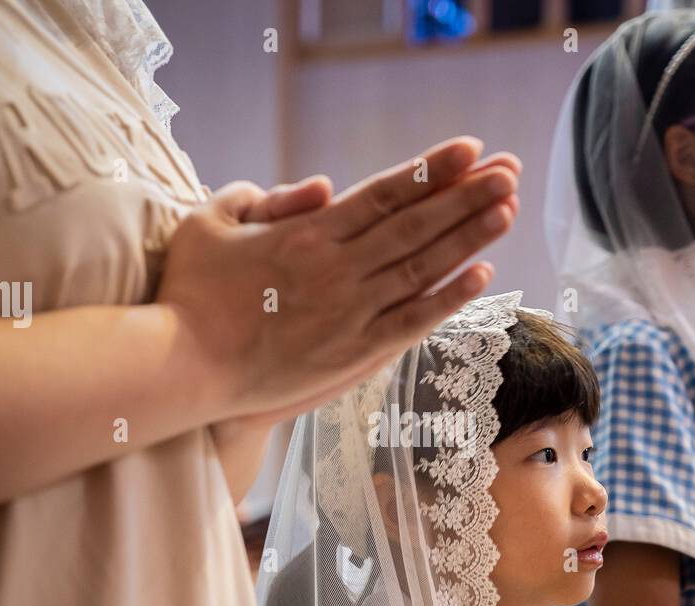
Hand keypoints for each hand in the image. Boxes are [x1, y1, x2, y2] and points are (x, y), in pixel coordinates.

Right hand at [156, 137, 518, 424]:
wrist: (183, 368)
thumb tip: (321, 186)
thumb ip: (263, 196)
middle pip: (417, 225)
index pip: (384, 192)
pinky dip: (450, 298)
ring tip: (508, 210)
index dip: (431, 170)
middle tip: (510, 171)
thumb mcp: (210, 222)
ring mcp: (350, 312)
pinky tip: (482, 275)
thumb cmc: (189, 293)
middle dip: (467, 195)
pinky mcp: (352, 354)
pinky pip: (413, 320)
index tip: (471, 149)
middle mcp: (338, 268)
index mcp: (308, 232)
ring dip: (470, 238)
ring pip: (423, 268)